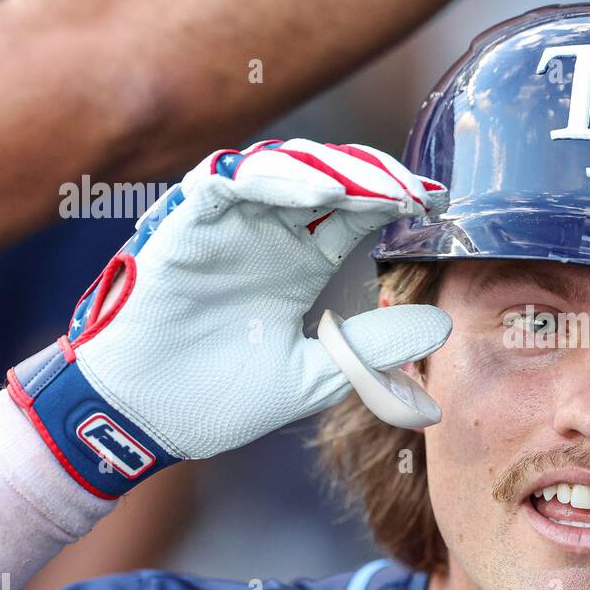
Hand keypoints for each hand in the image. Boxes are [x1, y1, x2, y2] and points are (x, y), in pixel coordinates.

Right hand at [7, 139, 450, 498]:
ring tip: (381, 190)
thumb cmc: (217, 398)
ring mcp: (226, 226)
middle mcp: (267, 235)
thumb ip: (375, 346)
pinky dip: (274, 179)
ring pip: (284, 168)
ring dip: (336, 171)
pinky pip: (227, 181)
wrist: (144, 421)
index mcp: (299, 263)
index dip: (397, 200)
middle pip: (330, 179)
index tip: (440, 202)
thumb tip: (446, 325)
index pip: (357, 213)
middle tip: (419, 192)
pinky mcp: (183, 225)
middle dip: (377, 178)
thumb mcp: (317, 374)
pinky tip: (321, 195)